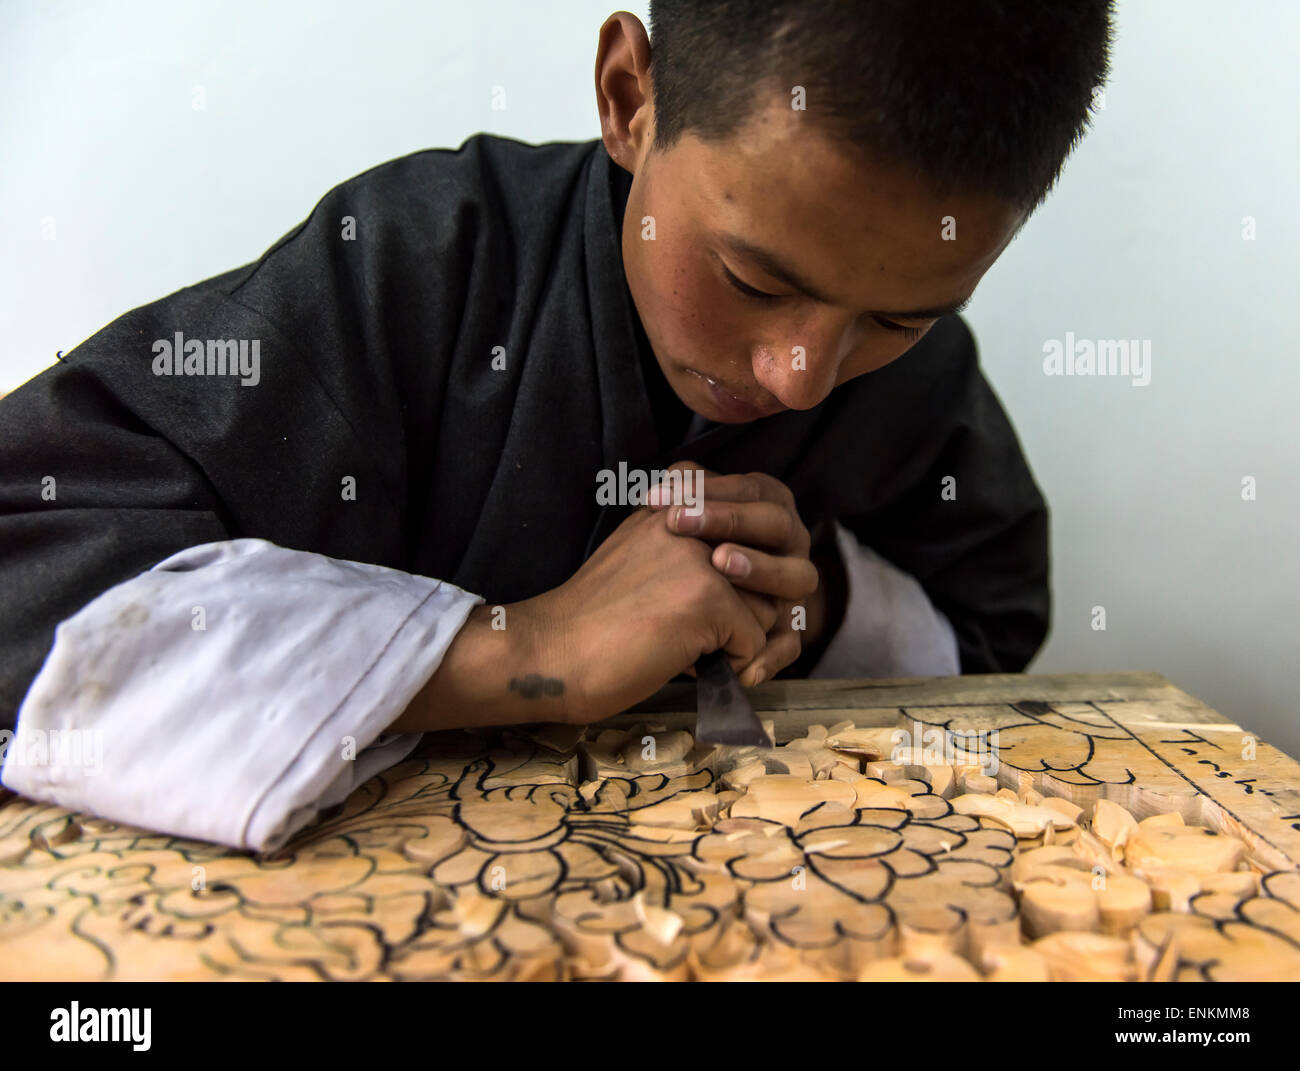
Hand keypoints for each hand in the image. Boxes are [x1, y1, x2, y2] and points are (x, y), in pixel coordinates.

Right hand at [505, 503, 774, 722]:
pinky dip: (729, 664)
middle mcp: (690, 520)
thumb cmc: (592, 619)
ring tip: (678, 641)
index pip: (741, 534)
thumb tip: (742, 557)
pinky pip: (754, 641)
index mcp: (672, 503)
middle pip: (758, 573)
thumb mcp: (636, 551)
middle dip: (736, 610)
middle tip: (679, 626)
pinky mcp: (709, 598)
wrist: (550, 654)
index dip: (730, 577)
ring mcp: (702, 558)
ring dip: (732, 637)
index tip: (685, 598)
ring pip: (765, 608)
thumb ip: (681, 538)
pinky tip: (682, 660)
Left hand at [646, 460, 820, 685]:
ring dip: (760, 569)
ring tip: (718, 567)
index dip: (708, 488)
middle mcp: (789, 544)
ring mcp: (792, 588)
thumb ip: (684, 494)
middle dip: (728, 519)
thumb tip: (675, 473)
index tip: (657, 497)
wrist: (673, 620)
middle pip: (775, 522)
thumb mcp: (679, 522)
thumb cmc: (677, 560)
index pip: (749, 488)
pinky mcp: (787, 633)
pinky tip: (740, 667)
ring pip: (796, 576)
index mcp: (768, 507)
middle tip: (678, 523)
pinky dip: (768, 655)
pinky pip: (789, 644)